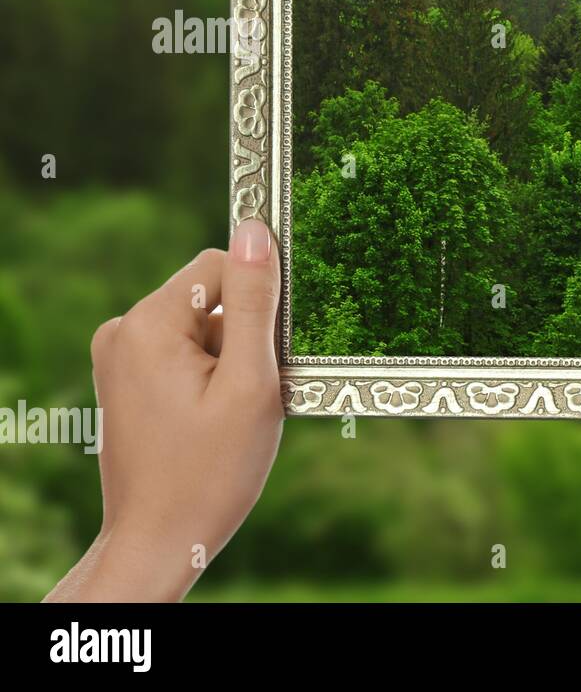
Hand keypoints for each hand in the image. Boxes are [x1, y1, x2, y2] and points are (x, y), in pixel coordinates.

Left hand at [45, 219, 283, 601]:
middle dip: (243, 336)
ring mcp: (118, 355)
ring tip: (230, 414)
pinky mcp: (124, 378)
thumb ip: (254, 303)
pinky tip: (214, 418)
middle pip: (209, 296)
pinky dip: (210, 374)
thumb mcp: (250, 382)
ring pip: (200, 326)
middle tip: (249, 393)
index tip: (272, 348)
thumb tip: (254, 230)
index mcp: (148, 323)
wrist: (160, 540)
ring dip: (229, 359)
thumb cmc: (210, 470)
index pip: (219, 266)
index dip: (258, 301)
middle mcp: (122, 330)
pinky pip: (182, 350)